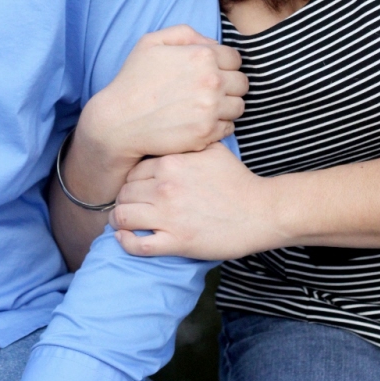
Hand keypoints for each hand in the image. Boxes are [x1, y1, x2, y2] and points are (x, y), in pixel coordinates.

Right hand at [76, 25, 247, 175]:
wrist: (118, 122)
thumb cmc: (133, 80)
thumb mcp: (151, 42)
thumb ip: (186, 34)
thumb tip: (213, 43)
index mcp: (202, 56)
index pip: (235, 58)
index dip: (223, 64)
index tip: (208, 72)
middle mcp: (212, 81)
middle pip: (242, 82)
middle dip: (228, 84)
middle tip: (207, 91)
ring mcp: (211, 109)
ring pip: (239, 106)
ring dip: (226, 106)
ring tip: (203, 107)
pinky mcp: (207, 133)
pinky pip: (229, 127)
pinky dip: (218, 125)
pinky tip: (199, 121)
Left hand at [109, 143, 286, 260]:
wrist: (260, 211)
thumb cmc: (237, 180)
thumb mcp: (211, 149)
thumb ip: (186, 142)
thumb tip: (169, 136)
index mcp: (170, 163)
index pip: (132, 172)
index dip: (131, 181)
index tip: (134, 189)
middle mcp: (164, 187)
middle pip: (124, 193)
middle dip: (123, 200)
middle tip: (128, 206)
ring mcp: (168, 216)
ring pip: (123, 217)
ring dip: (119, 221)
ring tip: (122, 222)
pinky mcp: (176, 242)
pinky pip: (137, 245)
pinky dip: (125, 242)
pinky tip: (124, 239)